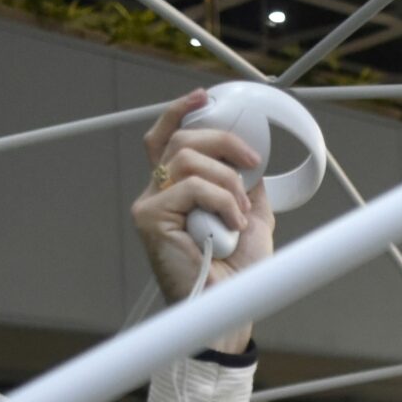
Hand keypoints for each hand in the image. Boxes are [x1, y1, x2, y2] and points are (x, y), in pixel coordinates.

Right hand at [132, 90, 276, 331]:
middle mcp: (157, 193)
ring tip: (238, 213)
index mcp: (176, 190)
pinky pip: (191, 186)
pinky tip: (229, 224)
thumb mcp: (250, 218)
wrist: (230, 305)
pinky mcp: (150, 217)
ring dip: (227, 181)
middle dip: (224, 143)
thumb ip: (246, 188)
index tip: (204, 96)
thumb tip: (252, 161)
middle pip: (183, 140)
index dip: (181, 111)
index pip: (167, 139)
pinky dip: (220, 200)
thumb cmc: (236, 272)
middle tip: (252, 163)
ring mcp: (150, 204)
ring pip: (189, 160)